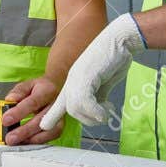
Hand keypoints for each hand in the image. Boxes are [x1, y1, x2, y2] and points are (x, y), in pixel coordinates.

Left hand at [0, 77, 62, 145]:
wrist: (57, 89)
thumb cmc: (41, 88)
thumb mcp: (28, 84)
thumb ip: (18, 91)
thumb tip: (10, 99)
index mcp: (47, 90)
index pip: (33, 102)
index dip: (18, 112)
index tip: (6, 120)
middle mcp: (56, 104)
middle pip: (41, 120)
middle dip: (24, 131)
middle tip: (10, 138)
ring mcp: (60, 116)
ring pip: (49, 131)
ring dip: (32, 139)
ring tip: (17, 142)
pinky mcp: (60, 126)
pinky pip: (51, 136)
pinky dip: (38, 141)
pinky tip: (26, 141)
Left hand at [39, 13, 146, 130]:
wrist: (120, 39)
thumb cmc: (114, 58)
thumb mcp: (104, 83)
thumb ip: (97, 96)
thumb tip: (96, 111)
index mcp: (75, 80)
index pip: (59, 101)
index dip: (52, 116)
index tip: (44, 127)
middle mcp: (72, 79)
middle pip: (68, 109)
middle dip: (86, 119)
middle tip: (102, 116)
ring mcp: (77, 77)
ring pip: (75, 108)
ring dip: (93, 116)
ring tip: (106, 111)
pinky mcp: (86, 76)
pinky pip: (86, 102)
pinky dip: (97, 111)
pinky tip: (107, 108)